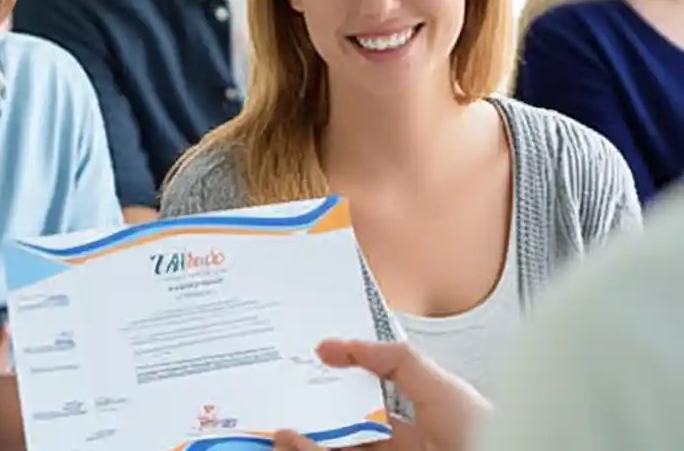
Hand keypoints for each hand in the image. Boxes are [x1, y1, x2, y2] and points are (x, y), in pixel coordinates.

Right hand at [272, 340, 489, 450]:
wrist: (508, 450)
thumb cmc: (485, 433)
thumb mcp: (438, 386)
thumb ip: (393, 360)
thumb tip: (337, 344)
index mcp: (419, 432)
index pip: (368, 414)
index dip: (334, 396)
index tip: (306, 378)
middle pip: (345, 440)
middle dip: (310, 424)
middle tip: (281, 406)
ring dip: (303, 444)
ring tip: (278, 433)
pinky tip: (294, 444)